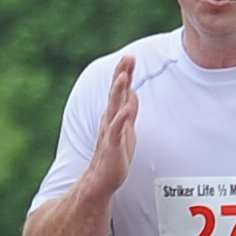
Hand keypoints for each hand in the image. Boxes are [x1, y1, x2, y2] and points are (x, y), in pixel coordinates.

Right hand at [80, 55, 138, 199]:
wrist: (102, 178)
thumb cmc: (115, 153)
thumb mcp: (127, 127)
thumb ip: (129, 109)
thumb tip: (133, 92)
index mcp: (115, 114)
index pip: (119, 90)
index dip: (124, 73)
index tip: (129, 57)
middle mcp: (110, 119)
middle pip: (116, 93)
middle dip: (121, 74)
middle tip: (126, 57)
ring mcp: (110, 131)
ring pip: (114, 107)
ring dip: (118, 92)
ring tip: (123, 77)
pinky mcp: (112, 146)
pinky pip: (115, 131)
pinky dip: (119, 120)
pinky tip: (124, 111)